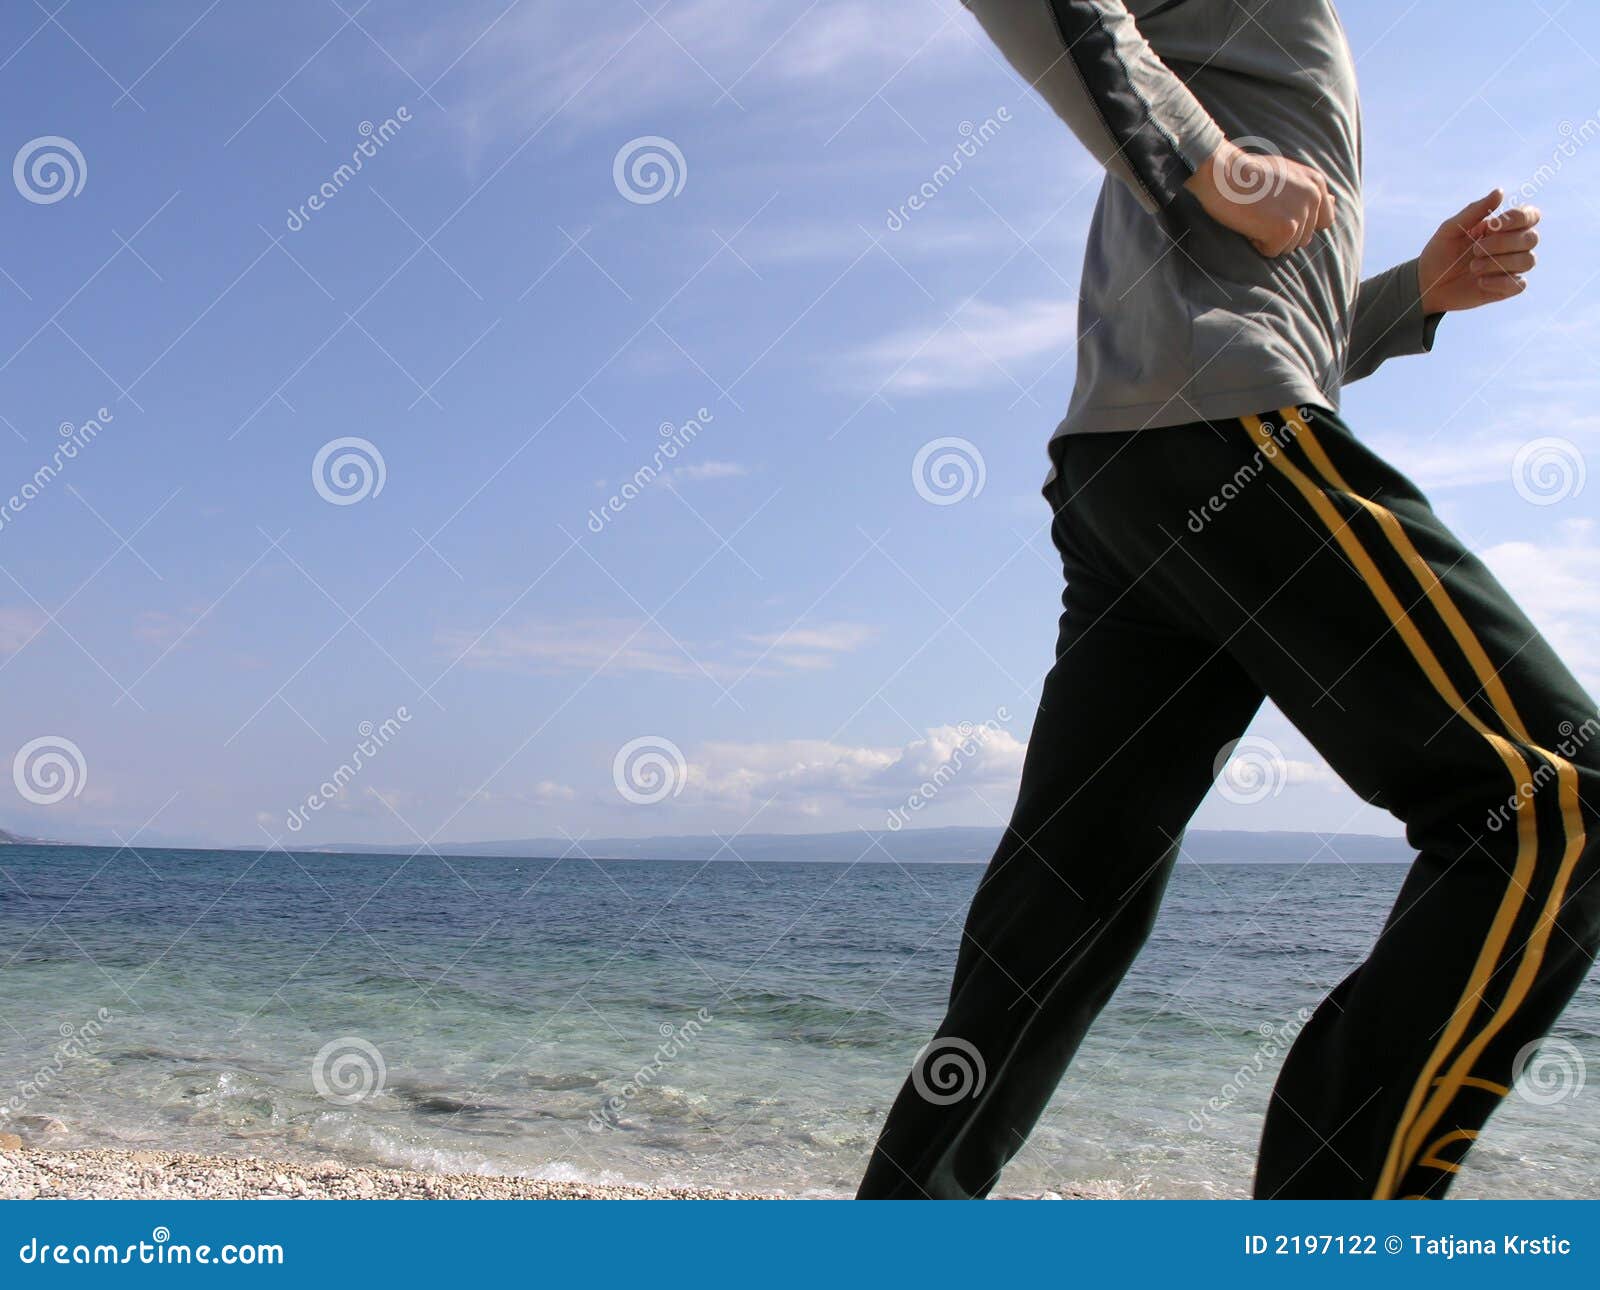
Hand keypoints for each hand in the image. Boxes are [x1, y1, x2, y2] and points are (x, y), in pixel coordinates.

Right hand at [1184, 139, 1336, 257]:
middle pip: (1303, 238)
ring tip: (1253, 214)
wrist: (1223, 172)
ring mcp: (1301, 213)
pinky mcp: (1286, 229)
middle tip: (1260, 211)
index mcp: (1315, 182)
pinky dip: (1256, 243)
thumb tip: (1335, 200)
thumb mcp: (1285, 174)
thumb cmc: (1245, 173)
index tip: (1278, 215)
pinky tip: (1248, 222)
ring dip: (1267, 238)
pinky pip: (1271, 251)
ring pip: (1287, 247)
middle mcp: (1314, 197)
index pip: (1324, 219)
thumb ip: (1308, 189)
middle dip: (1281, 233)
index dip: (1300, 224)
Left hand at [1417, 189, 1539, 313]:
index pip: (1531, 216)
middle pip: (1531, 238)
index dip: (1519, 218)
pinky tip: (1480, 282)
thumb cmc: (1440, 252)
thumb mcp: (1452, 228)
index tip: (1494, 225)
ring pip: (1528, 261)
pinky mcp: (1506, 288)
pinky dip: (1500, 282)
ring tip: (1473, 266)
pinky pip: (1519, 284)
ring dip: (1498, 263)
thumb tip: (1500, 191)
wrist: (1427, 284)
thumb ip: (1475, 210)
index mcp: (1503, 227)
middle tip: (1475, 250)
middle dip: (1502, 243)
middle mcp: (1513, 245)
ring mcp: (1511, 267)